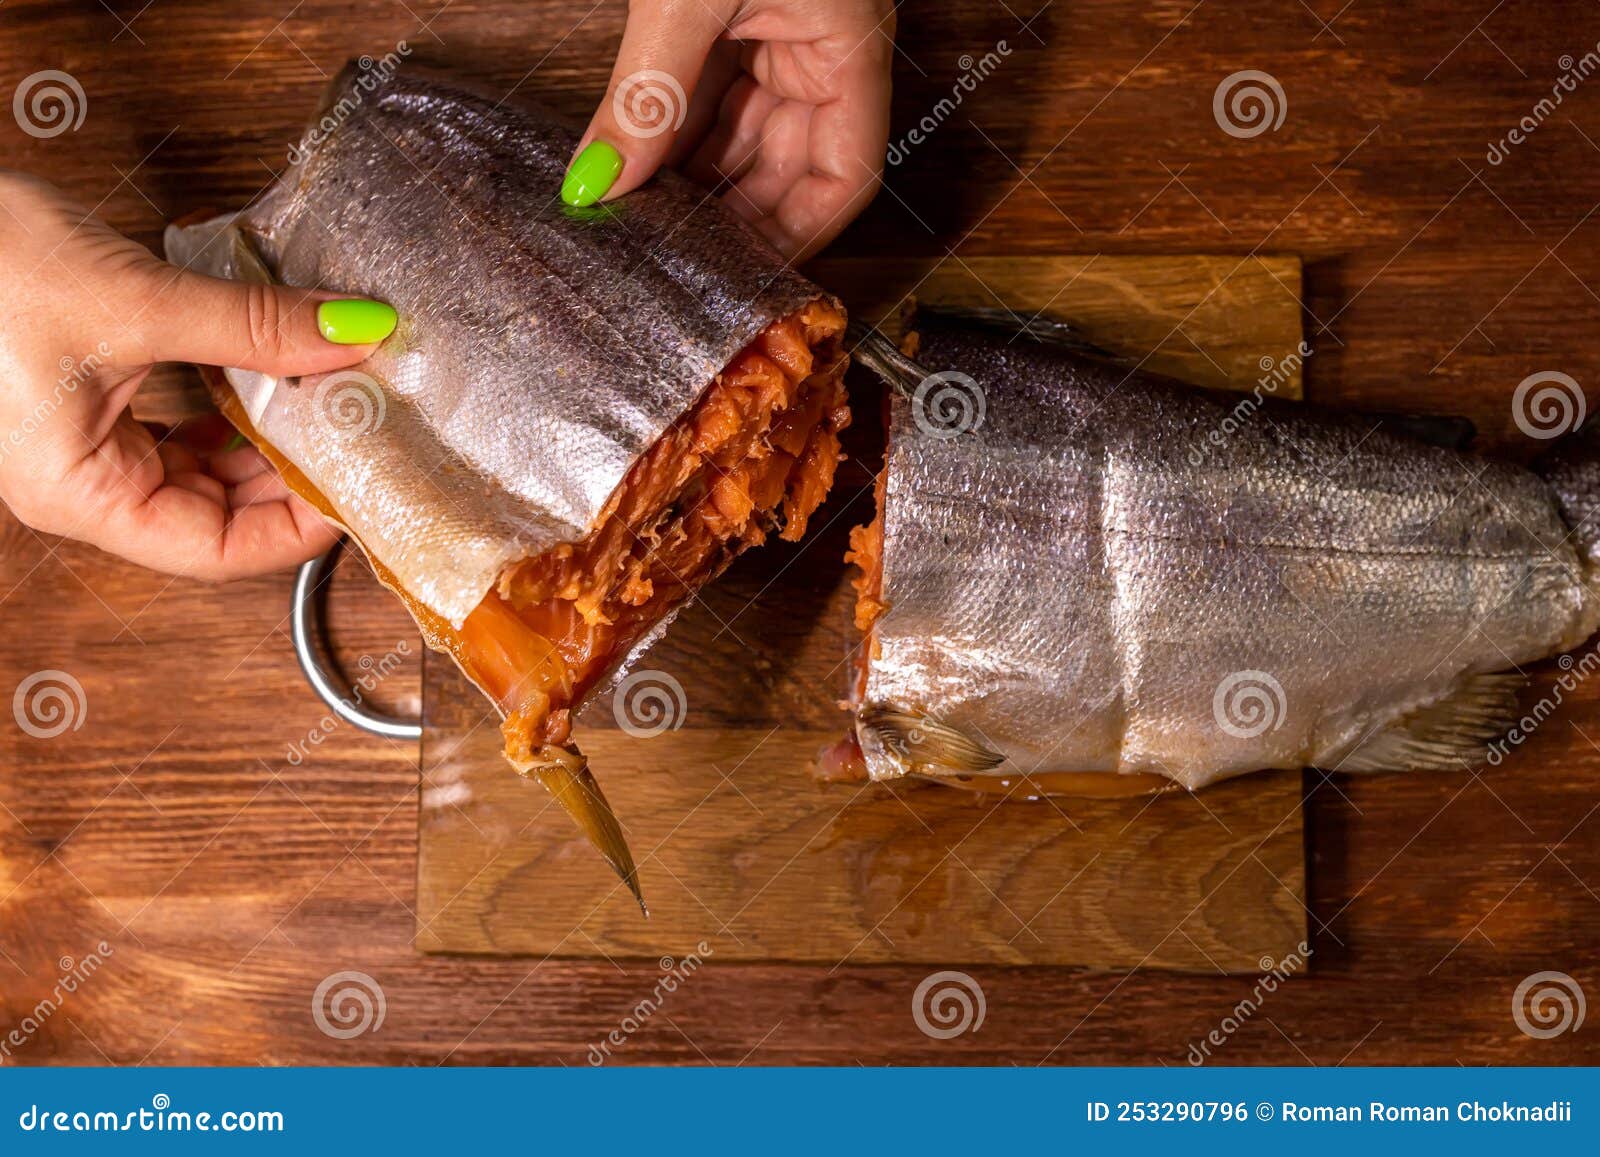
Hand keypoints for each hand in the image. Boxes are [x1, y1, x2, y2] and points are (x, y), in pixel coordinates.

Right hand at [0, 173, 394, 580]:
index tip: (361, 486)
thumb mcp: (136, 300)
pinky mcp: (86, 399)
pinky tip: (270, 373)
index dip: (299, 528)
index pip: (217, 551)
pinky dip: (230, 403)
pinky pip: (177, 425)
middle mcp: (81, 483)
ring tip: (326, 396)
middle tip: (359, 428)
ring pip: (203, 469)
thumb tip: (351, 335)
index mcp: (80, 493)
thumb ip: (253, 326)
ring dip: (267, 436)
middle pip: (218, 515)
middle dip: (293, 476)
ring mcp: (82, 443)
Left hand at [563, 0, 894, 260]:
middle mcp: (822, 49)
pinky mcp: (732, 12)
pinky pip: (705, 92)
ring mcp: (778, 31)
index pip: (844, 178)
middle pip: (787, 167)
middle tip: (667, 260)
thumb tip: (602, 183)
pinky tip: (629, 169)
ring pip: (739, 134)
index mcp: (850, 48)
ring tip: (638, 223)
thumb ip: (648, 95)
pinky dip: (668, 132)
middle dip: (727, 215)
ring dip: (688, 178)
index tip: (745, 282)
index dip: (798, 238)